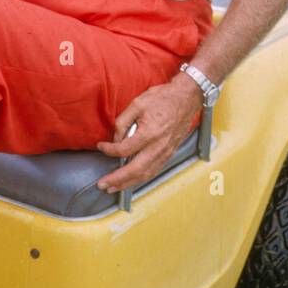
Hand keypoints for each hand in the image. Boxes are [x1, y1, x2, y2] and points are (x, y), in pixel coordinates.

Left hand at [95, 74, 201, 192]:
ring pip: (145, 175)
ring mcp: (165, 152)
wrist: (186, 99)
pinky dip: (141, 179)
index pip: (124, 149)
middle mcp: (159, 147)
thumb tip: (115, 139)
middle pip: (135, 170)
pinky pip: (154, 171)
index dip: (109, 150)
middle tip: (102, 184)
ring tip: (113, 188)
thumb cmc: (163, 99)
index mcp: (150, 133)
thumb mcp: (138, 103)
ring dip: (127, 184)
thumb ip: (123, 122)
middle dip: (117, 180)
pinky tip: (131, 181)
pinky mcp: (169, 154)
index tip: (101, 146)